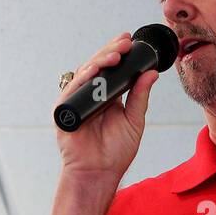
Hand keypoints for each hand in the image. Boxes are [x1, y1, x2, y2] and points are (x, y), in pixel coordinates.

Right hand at [53, 32, 161, 181]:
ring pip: (84, 73)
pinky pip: (72, 90)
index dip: (118, 53)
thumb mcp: (134, 120)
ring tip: (115, 55)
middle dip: (110, 52)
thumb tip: (151, 73)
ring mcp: (76, 101)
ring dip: (99, 61)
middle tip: (124, 43)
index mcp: (106, 96)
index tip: (129, 41)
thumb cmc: (115, 152)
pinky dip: (83, 79)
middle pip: (97, 66)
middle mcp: (90, 95)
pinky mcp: (64, 110)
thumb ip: (140, 97)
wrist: (100, 173)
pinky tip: (94, 71)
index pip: (110, 69)